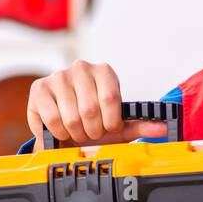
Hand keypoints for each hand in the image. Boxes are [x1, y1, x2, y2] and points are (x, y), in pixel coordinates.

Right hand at [27, 61, 167, 148]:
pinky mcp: (39, 88)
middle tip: (91, 134)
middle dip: (93, 131)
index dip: (111, 121)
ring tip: (77, 132)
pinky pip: (52, 119)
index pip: (111, 98)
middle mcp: (81, 68)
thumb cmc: (94, 122)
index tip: (109, 128)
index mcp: (105, 71)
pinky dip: (60, 133)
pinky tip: (62, 131)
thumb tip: (163, 128)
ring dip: (76, 134)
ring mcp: (59, 76)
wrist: (65, 125)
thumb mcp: (119, 125)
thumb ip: (140, 125)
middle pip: (90, 109)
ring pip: (71, 117)